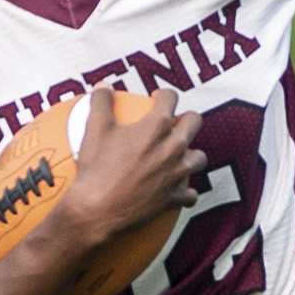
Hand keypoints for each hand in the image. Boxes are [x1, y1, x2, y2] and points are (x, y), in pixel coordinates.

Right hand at [56, 88, 206, 244]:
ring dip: (191, 155)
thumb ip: (101, 103)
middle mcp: (173, 146)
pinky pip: (190, 194)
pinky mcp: (175, 196)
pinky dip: (185, 192)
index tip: (156, 100)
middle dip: (187, 119)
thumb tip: (103, 86)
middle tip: (174, 124)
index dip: (164, 96)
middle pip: (194, 122)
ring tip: (178, 156)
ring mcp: (177, 172)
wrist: (97, 209)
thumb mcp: (94, 129)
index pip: (170, 98)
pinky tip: (177, 191)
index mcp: (157, 126)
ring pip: (199, 157)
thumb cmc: (96, 168)